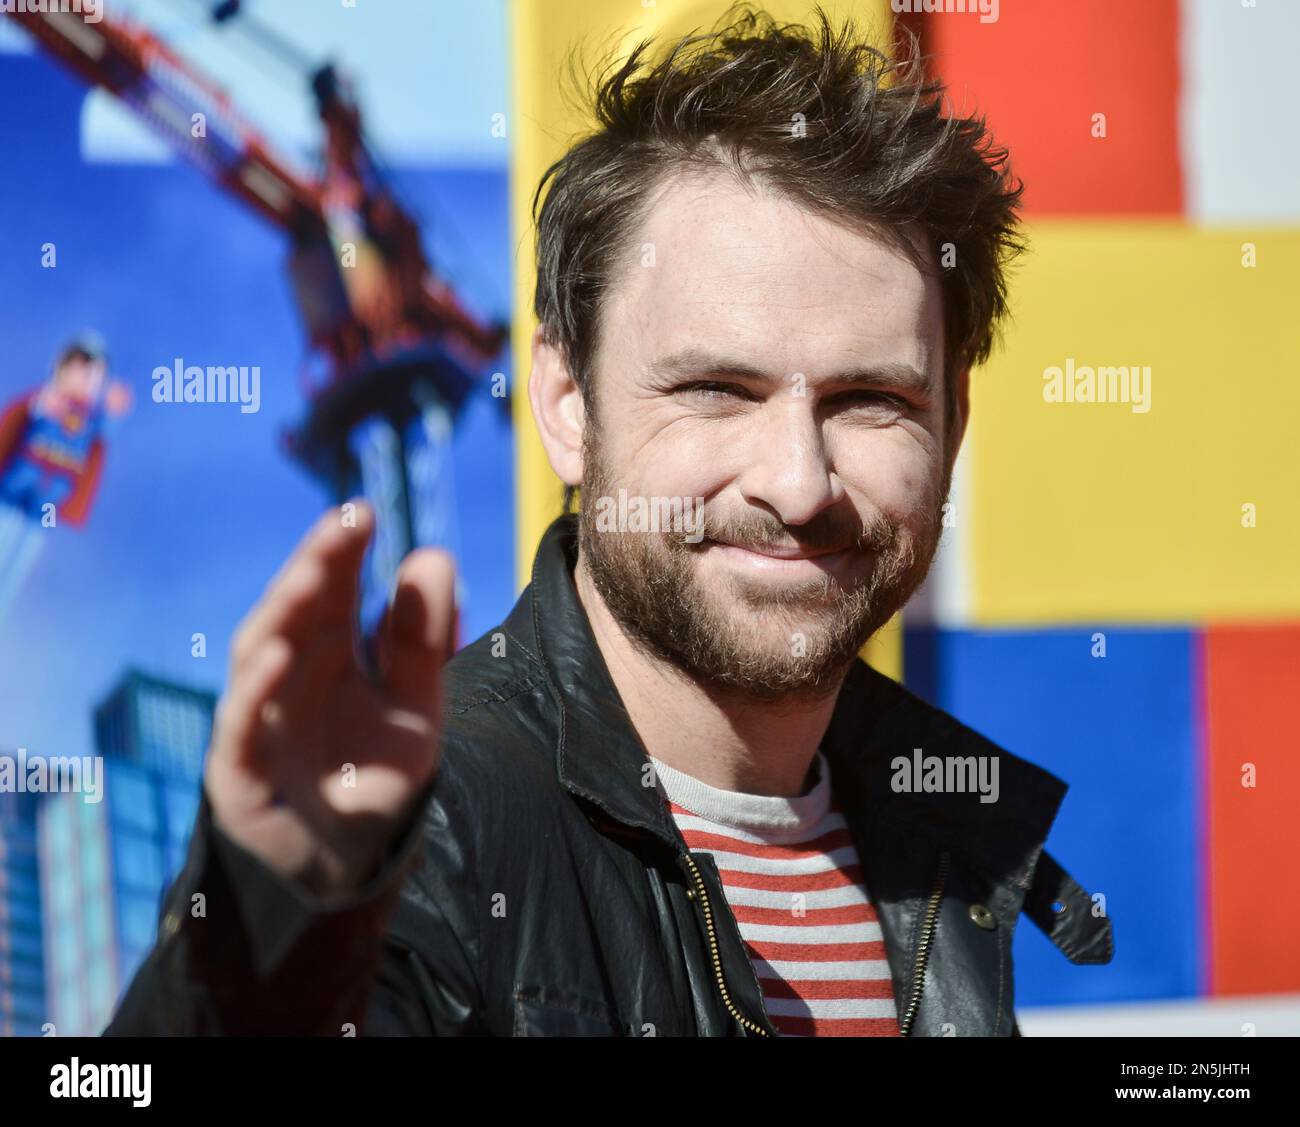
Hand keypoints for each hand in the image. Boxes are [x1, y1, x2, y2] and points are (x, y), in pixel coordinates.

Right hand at [204, 500, 455, 897]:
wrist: (356, 859)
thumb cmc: (379, 771)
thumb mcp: (418, 704)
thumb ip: (423, 639)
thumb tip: (434, 554)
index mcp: (324, 651)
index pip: (327, 588)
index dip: (339, 549)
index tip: (363, 511)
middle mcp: (284, 676)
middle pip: (290, 610)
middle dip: (312, 566)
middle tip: (341, 528)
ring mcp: (258, 721)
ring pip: (256, 655)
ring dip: (280, 613)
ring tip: (311, 574)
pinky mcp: (240, 773)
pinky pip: (240, 728)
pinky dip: (253, 693)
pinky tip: (277, 656)